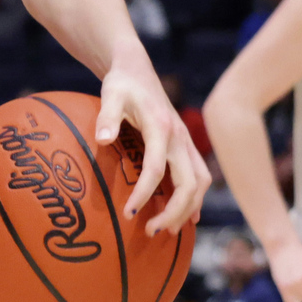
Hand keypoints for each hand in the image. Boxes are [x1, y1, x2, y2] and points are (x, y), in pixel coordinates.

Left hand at [97, 53, 210, 235]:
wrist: (137, 69)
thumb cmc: (121, 83)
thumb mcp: (110, 94)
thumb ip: (107, 116)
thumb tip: (101, 140)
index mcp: (161, 127)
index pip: (156, 169)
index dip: (144, 193)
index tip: (128, 213)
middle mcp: (179, 137)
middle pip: (188, 183)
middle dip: (173, 212)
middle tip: (150, 232)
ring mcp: (185, 141)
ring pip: (200, 181)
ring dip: (188, 208)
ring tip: (168, 230)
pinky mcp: (185, 145)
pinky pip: (199, 175)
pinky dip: (195, 198)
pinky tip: (188, 217)